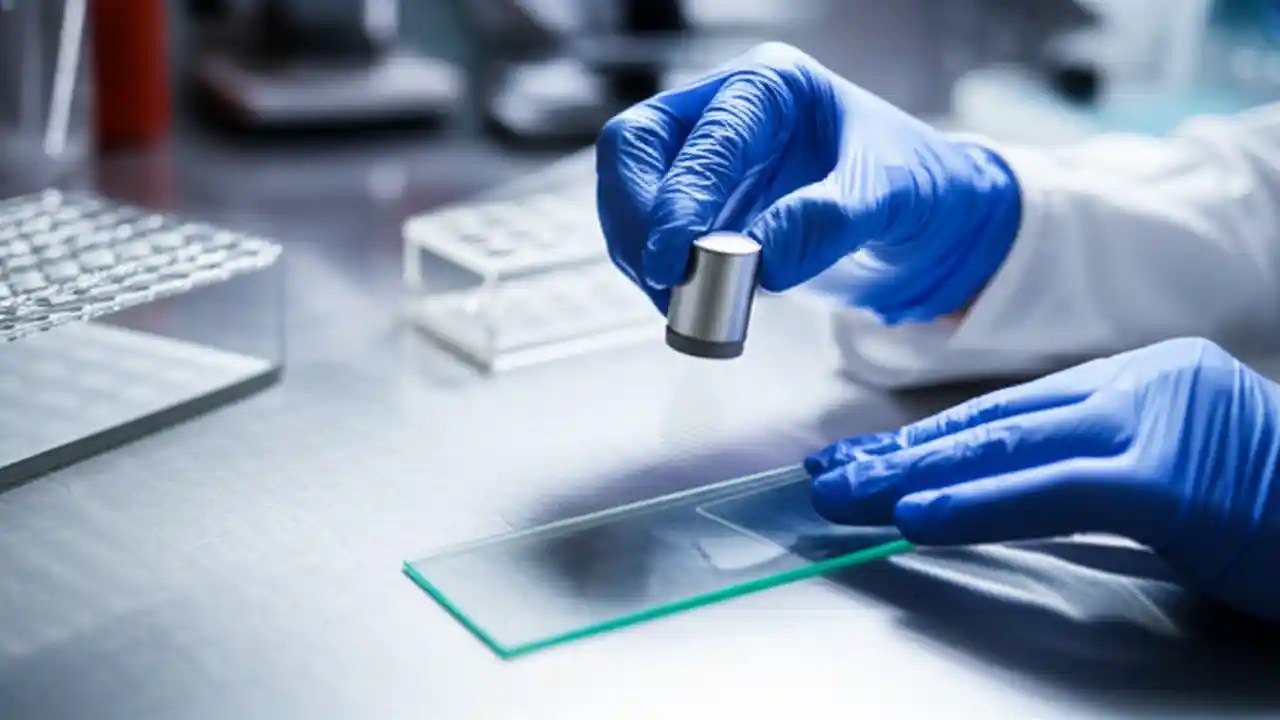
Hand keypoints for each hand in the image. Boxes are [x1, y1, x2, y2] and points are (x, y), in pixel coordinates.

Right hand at [595, 42, 1020, 320]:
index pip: (703, 136)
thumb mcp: (889, 197)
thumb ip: (826, 221)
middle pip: (636, 146)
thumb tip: (759, 258)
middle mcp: (727, 110)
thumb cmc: (916, 186)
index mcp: (772, 88)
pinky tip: (681, 295)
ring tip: (673, 300)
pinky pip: (650, 227)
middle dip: (635, 216)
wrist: (927, 218)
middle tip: (659, 279)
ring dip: (636, 246)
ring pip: (631, 187)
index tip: (673, 262)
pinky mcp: (701, 201)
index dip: (677, 199)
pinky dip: (653, 265)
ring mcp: (707, 155)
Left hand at [806, 338, 1279, 621]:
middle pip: (993, 420)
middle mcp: (1144, 383)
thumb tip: (998, 490)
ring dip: (912, 476)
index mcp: (1145, 381)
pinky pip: (1051, 487)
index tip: (866, 460)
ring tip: (845, 498)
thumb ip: (1101, 471)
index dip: (931, 439)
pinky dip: (975, 502)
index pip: (1012, 410)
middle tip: (827, 478)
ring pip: (1006, 444)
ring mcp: (1160, 419)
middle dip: (899, 453)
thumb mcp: (1183, 482)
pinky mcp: (1174, 475)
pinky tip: (916, 514)